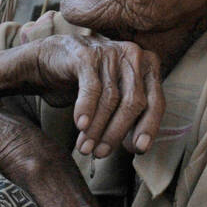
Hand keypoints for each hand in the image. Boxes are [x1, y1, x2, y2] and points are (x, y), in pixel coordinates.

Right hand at [30, 25, 164, 159]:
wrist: (50, 59)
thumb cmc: (88, 82)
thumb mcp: (115, 98)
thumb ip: (129, 117)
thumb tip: (138, 147)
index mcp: (149, 67)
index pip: (156, 102)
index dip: (149, 127)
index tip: (140, 149)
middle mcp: (134, 57)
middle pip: (133, 102)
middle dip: (117, 132)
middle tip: (102, 153)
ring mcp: (111, 53)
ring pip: (110, 99)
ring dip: (97, 128)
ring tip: (86, 147)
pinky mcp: (87, 56)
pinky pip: (91, 88)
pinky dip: (86, 109)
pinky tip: (80, 126)